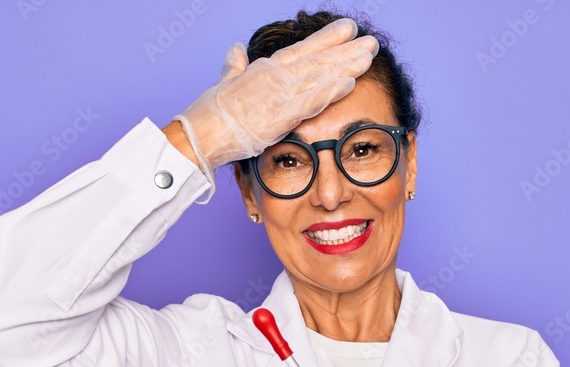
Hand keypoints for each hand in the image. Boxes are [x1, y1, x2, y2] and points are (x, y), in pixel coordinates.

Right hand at [174, 18, 378, 171]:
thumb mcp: (223, 85)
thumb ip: (234, 67)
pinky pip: (310, 102)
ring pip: (319, 77)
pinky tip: (349, 83)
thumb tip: (237, 48)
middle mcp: (274, 78)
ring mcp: (278, 95)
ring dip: (345, 66)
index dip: (325, 40)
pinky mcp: (280, 116)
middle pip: (317, 61)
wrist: (199, 135)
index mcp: (263, 70)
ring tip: (368, 56)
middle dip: (345, 50)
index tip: (347, 29)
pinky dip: (330, 91)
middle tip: (370, 41)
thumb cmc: (208, 115)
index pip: (301, 51)